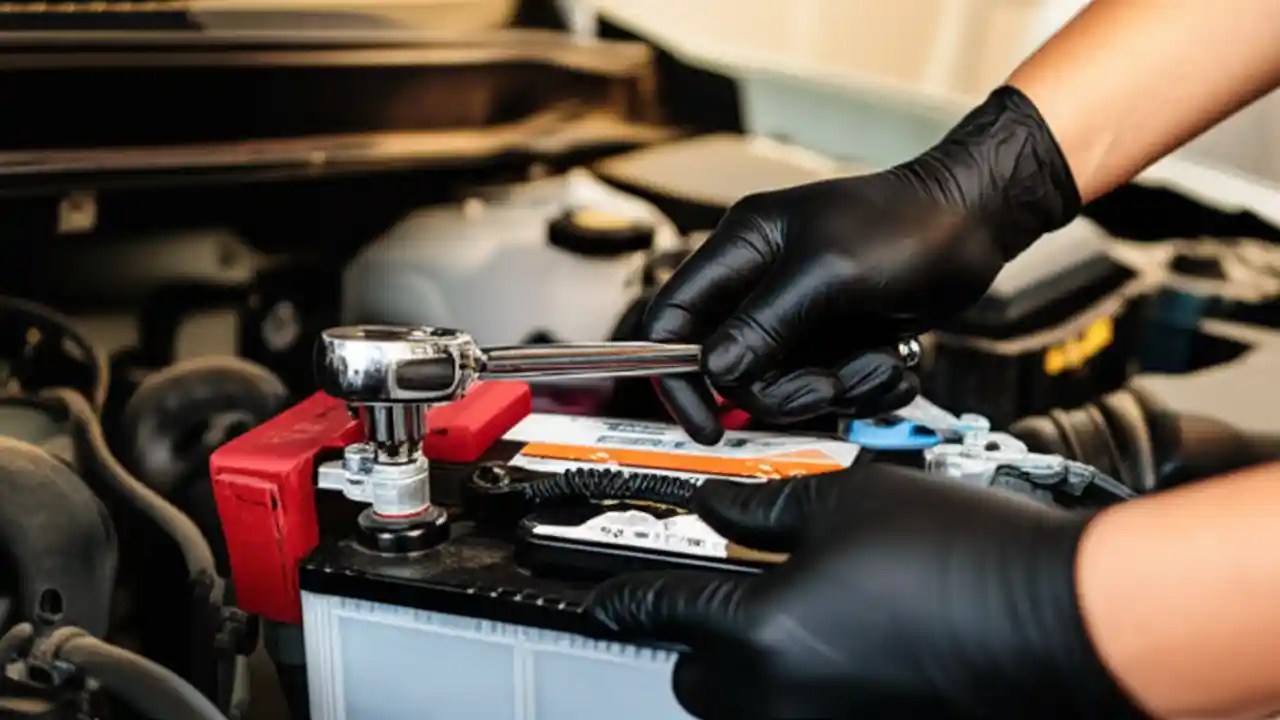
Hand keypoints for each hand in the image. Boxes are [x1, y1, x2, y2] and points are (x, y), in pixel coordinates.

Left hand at [585, 466, 1139, 718]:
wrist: (1064, 621)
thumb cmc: (968, 558)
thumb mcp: (848, 496)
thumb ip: (762, 498)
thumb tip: (720, 499)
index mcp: (761, 630)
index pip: (656, 610)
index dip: (622, 598)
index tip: (604, 598)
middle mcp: (780, 698)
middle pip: (692, 676)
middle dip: (697, 637)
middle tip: (729, 597)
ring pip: (741, 707)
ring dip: (748, 671)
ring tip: (798, 622)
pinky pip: (799, 719)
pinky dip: (801, 692)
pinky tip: (843, 651)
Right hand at [648, 87, 1079, 443]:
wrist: (975, 223)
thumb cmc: (905, 225)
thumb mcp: (828, 272)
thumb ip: (765, 322)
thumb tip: (717, 371)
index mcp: (740, 251)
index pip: (672, 319)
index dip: (676, 375)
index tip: (705, 423)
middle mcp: (759, 286)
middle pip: (730, 370)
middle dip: (783, 391)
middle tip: (828, 385)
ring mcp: (796, 317)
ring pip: (782, 387)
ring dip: (835, 391)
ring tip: (876, 365)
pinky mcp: (832, 341)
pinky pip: (826, 389)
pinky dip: (862, 390)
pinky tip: (892, 364)